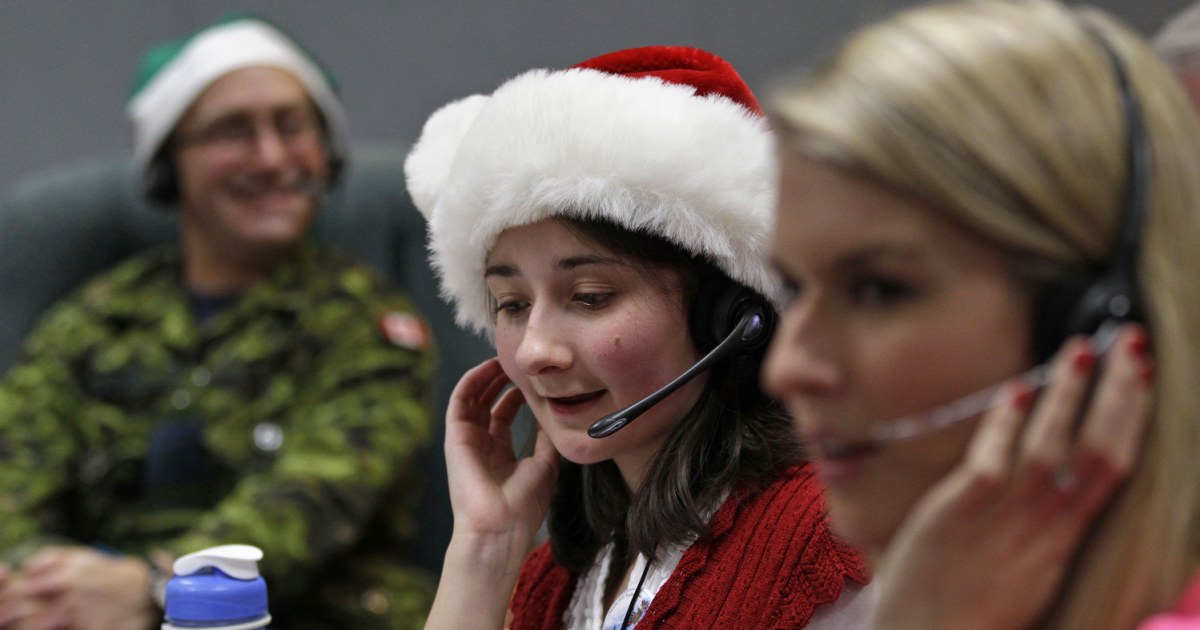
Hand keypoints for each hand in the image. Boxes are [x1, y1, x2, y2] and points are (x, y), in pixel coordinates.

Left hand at [0, 547, 157, 629]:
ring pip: (36, 627)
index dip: (4, 596)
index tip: (0, 601)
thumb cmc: (108, 574)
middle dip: (5, 616)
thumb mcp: (82, 557)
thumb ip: (51, 558)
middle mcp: (70, 598)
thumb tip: (24, 568)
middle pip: (22, 614)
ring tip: (16, 625)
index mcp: (65, 576)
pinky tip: (43, 628)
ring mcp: (80, 619)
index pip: (19, 589)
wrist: (145, 592)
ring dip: (23, 625)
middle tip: (0, 618)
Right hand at [444, 358, 558, 551]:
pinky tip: (487, 367)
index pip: (505, 416)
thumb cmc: (524, 504)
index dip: (517, 395)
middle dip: (500, 381)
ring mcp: (467, 441)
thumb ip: (546, 439)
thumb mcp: (545, 465)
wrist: (500, 527)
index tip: (533, 378)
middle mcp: (482, 445)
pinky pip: (459, 401)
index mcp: (501, 455)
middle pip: (487, 403)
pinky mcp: (455, 437)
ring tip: (504, 358)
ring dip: (486, 376)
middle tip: (517, 362)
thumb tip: (554, 412)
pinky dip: (471, 381)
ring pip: (473, 398)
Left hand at [872, 325, 1153, 629]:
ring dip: (1069, 394)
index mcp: (1064, 544)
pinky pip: (991, 460)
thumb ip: (1043, 530)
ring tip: (1082, 349)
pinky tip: (1017, 390)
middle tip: (1131, 342)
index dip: (1132, 420)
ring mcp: (1002, 521)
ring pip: (1051, 448)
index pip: (1112, 472)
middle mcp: (1044, 531)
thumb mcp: (1027, 573)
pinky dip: (1008, 422)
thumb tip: (1061, 484)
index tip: (1142, 377)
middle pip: (1097, 452)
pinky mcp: (957, 515)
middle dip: (1118, 394)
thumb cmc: (971, 611)